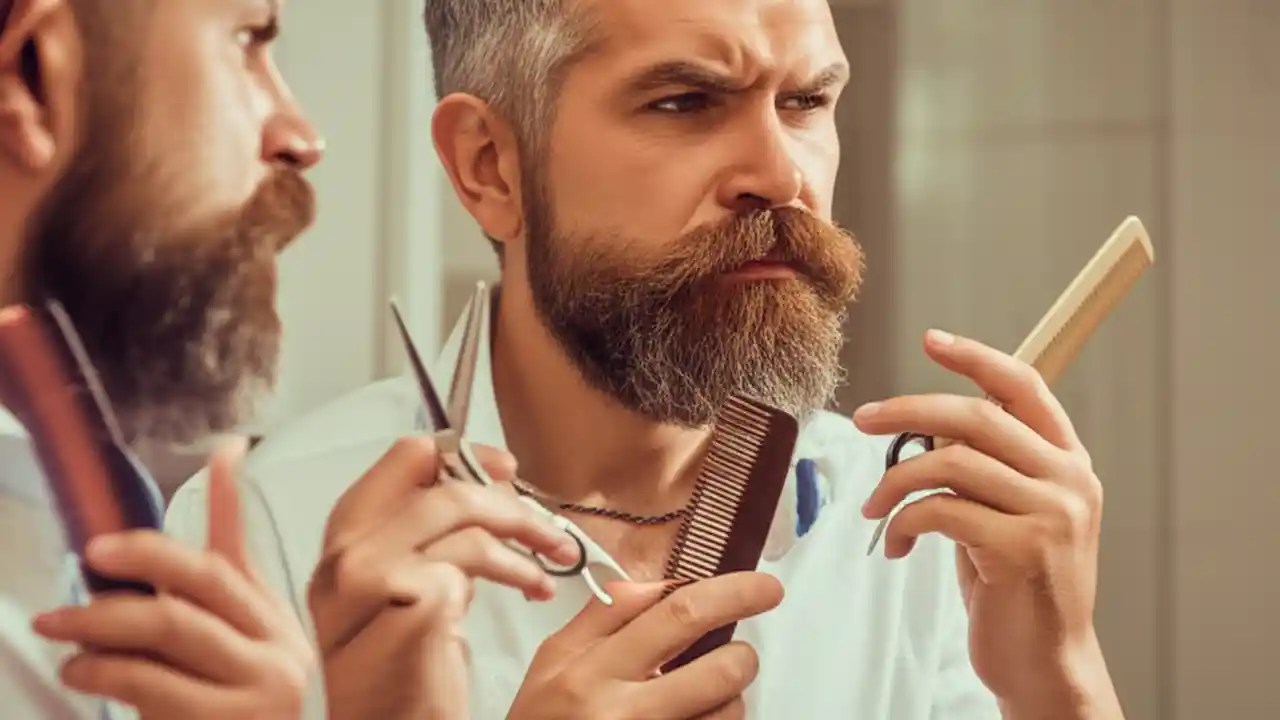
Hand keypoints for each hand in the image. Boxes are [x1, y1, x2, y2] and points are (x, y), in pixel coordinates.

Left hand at [32, 439, 312, 718]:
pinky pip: (153, 691)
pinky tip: (84, 670)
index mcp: (274, 622)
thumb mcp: (251, 620)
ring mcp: (250, 699)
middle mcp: (271, 656)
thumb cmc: (256, 688)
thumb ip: (231, 544)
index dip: (161, 549)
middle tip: (77, 572)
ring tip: (61, 631)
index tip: (105, 540)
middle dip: (125, 582)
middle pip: (189, 603)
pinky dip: (108, 674)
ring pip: (167, 641)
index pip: (220, 570)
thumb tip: (227, 454)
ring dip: (101, 630)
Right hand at [307, 436, 580, 719]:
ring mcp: (370, 581)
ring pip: (461, 519)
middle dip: (509, 503)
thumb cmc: (402, 672)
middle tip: (550, 528)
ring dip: (523, 537)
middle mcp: (345, 555)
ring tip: (551, 566)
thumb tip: (491, 490)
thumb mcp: (409, 589)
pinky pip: (470, 566)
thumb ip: (430, 539)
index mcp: (343, 540)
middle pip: (442, 489)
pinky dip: (517, 573)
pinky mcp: (407, 607)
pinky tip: (533, 591)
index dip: (463, 456)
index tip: (506, 469)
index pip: (404, 459)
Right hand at [509, 572, 782, 719]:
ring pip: (726, 714)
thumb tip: (663, 583)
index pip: (677, 615)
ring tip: (701, 699)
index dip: (731, 594)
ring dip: (728, 700)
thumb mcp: (554, 659)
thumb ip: (606, 614)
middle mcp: (624, 712)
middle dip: (743, 655)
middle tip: (740, 653)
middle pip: (718, 670)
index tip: (764, 587)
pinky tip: (690, 719)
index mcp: (594, 669)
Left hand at [855, 330, 1122, 718]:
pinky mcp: (1021, 550)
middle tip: (863, 419)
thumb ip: (983, 466)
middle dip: (908, 411)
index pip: (1024, 387)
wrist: (1045, 661)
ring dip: (894, 483)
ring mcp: (1051, 515)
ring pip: (950, 463)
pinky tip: (894, 544)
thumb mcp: (1007, 512)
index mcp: (1068, 462)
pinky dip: (902, 523)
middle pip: (975, 417)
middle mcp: (1069, 480)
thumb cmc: (1014, 586)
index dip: (976, 358)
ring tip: (873, 510)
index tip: (932, 340)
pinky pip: (940, 511)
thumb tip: (925, 426)